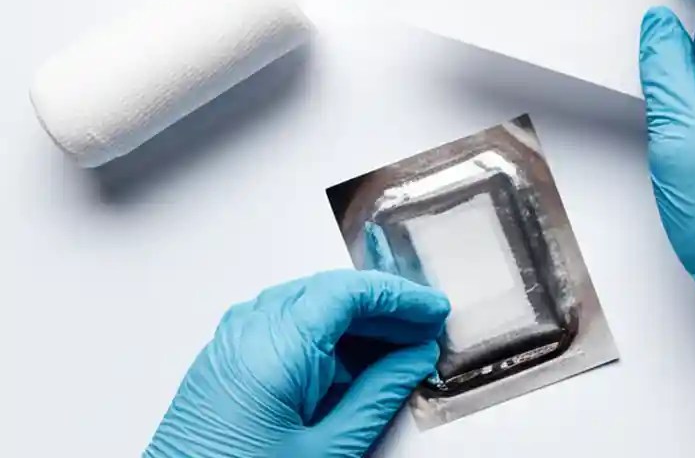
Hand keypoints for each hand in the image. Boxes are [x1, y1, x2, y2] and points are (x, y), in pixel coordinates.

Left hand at [146, 270, 449, 456]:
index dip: (399, 296)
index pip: (348, 291)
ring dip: (354, 321)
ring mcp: (230, 346)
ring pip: (306, 305)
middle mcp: (246, 335)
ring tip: (396, 352)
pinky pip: (280, 327)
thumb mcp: (329, 448)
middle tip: (424, 330)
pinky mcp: (224, 363)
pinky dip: (322, 335)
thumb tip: (414, 358)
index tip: (432, 310)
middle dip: (381, 307)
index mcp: (274, 348)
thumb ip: (378, 394)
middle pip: (328, 292)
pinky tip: (351, 365)